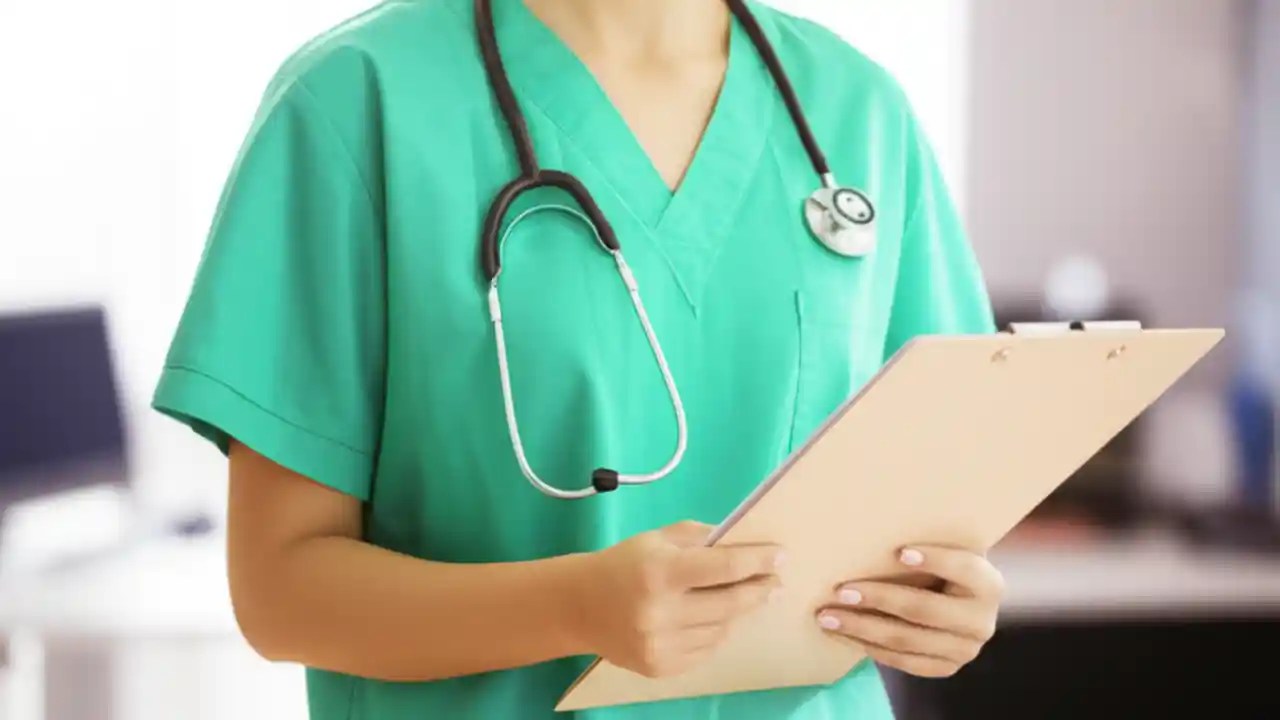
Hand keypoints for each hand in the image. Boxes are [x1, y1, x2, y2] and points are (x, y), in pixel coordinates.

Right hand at [571, 521, 784, 677]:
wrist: (579, 607)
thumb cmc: (624, 564)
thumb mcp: (658, 539)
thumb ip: (701, 538)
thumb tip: (745, 544)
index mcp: (660, 572)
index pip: (724, 567)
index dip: (757, 561)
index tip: (780, 556)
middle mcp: (661, 612)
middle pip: (730, 604)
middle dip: (758, 590)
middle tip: (775, 582)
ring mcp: (661, 645)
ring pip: (721, 629)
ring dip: (735, 613)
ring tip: (737, 598)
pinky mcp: (660, 667)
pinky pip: (706, 650)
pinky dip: (714, 633)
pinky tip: (709, 620)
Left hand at [816, 545, 1003, 677]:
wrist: (956, 602)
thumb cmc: (939, 564)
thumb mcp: (944, 548)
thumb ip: (925, 536)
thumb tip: (874, 512)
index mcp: (988, 583)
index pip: (964, 568)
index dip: (935, 560)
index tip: (899, 551)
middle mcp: (982, 621)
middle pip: (924, 609)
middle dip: (879, 598)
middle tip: (841, 590)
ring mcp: (964, 650)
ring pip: (906, 640)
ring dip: (862, 627)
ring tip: (827, 616)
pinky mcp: (945, 668)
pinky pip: (902, 661)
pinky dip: (869, 647)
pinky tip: (843, 634)